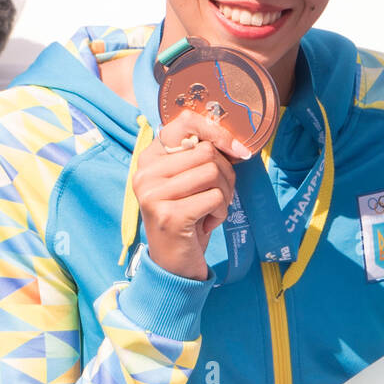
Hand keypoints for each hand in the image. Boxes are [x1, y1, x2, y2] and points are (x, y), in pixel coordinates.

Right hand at [133, 108, 249, 279]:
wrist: (174, 262)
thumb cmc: (188, 215)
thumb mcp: (189, 180)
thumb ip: (200, 156)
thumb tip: (236, 143)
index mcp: (150, 157)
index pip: (184, 121)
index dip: (217, 132)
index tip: (237, 150)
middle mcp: (146, 172)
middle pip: (207, 151)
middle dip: (226, 174)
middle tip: (218, 195)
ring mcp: (153, 194)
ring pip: (214, 173)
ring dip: (225, 195)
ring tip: (210, 210)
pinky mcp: (169, 215)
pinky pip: (215, 198)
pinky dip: (221, 212)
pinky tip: (206, 223)